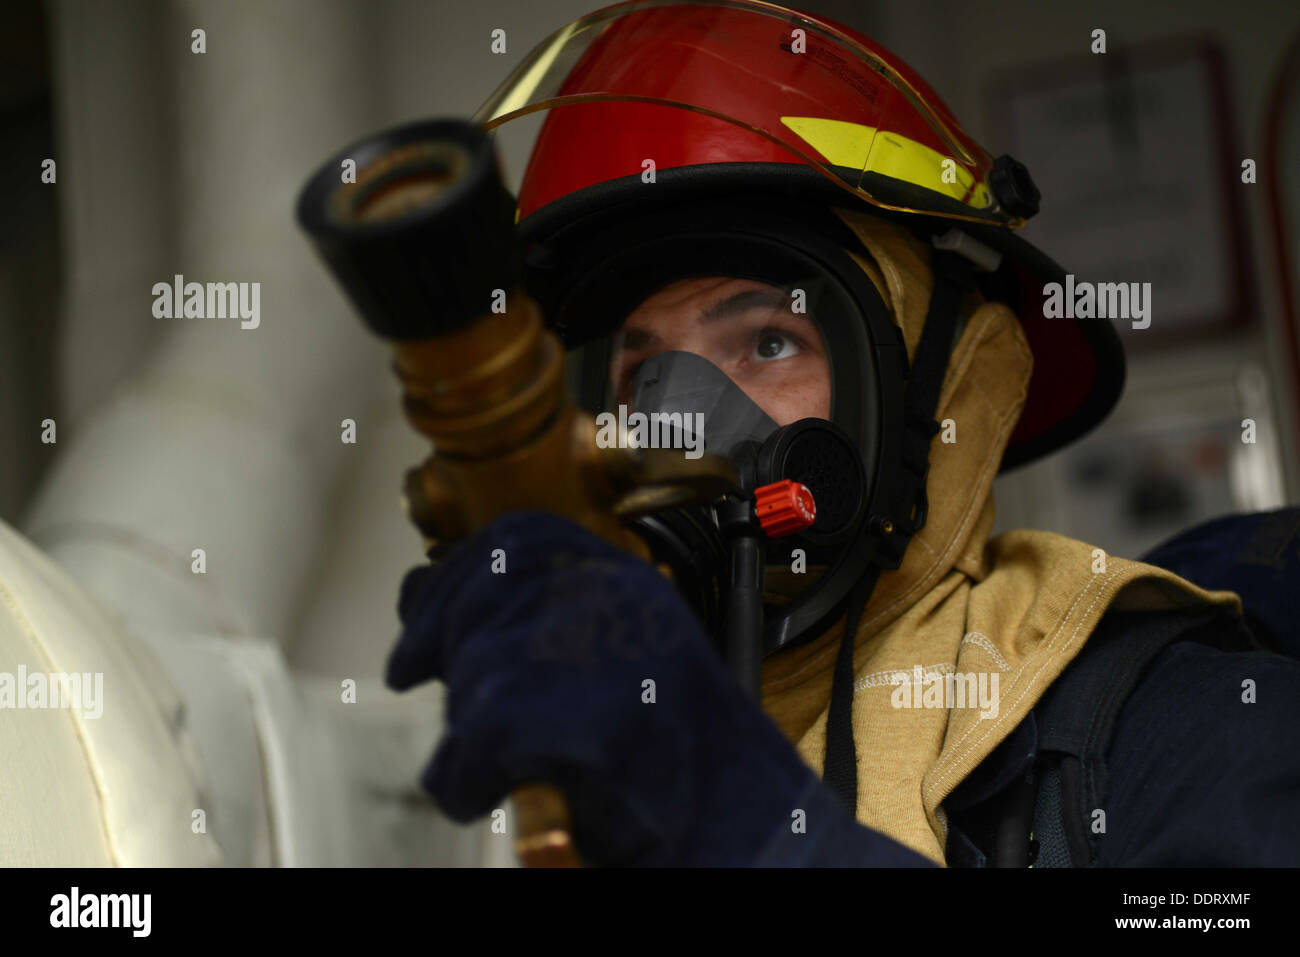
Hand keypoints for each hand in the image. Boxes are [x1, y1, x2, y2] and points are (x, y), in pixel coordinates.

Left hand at [387, 510, 820, 864]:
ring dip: (464, 721)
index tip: (423, 599)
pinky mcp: (537, 721)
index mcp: (629, 584)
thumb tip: (429, 591)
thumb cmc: (678, 755)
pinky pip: (464, 749)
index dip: (461, 568)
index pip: (523, 538)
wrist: (734, 825)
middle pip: (481, 596)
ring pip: (468, 675)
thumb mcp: (621, 654)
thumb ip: (546, 614)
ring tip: (500, 757)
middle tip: (410, 667)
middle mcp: (604, 605)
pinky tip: (486, 790)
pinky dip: (462, 779)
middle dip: (432, 631)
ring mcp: (571, 659)